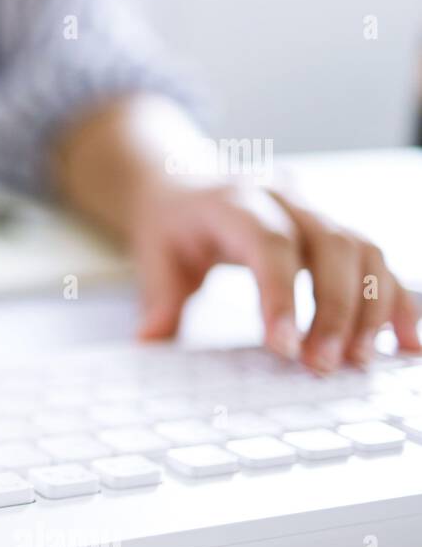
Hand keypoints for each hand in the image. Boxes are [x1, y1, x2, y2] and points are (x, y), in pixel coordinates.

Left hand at [133, 183, 419, 368]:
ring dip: (370, 309)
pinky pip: (380, 264)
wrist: (187, 181)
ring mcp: (320, 211)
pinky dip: (398, 303)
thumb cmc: (173, 224)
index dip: (282, 294)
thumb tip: (150, 338)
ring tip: (356, 362)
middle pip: (332, 245)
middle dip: (333, 310)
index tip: (284, 347)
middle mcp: (288, 199)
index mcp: (236, 200)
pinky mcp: (339, 232)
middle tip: (321, 365)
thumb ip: (159, 296)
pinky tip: (405, 345)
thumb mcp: (152, 254)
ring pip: (366, 251)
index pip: (270, 242)